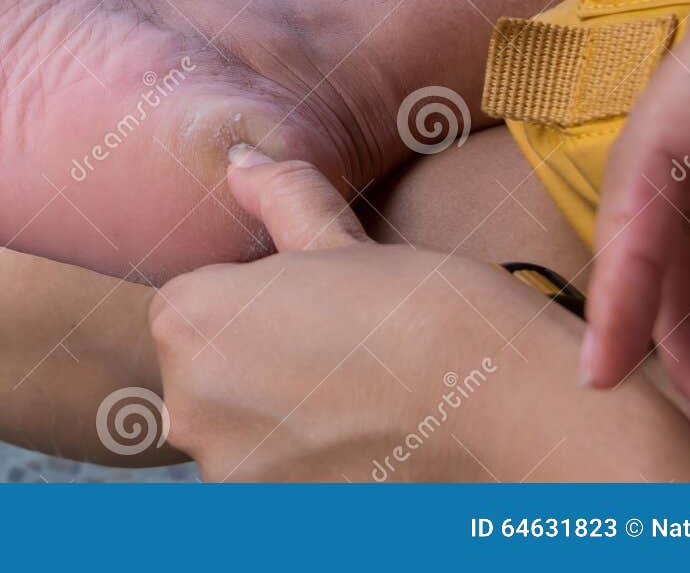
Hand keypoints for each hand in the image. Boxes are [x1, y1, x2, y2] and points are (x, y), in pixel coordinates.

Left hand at [150, 153, 498, 480]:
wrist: (505, 414)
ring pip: (241, 435)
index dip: (256, 306)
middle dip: (259, 367)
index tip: (315, 313)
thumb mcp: (340, 239)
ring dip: (283, 425)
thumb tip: (237, 162)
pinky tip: (367, 453)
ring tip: (362, 406)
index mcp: (185, 320)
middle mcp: (184, 404)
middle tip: (344, 359)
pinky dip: (309, 476)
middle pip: (207, 377)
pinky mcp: (272, 528)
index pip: (191, 309)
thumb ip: (277, 199)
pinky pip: (273, 487)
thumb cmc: (423, 313)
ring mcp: (226, 476)